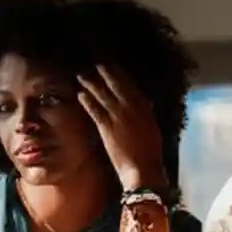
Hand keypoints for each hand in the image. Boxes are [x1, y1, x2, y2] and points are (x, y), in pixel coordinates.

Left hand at [76, 65, 166, 190]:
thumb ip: (144, 113)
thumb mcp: (151, 128)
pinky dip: (87, 101)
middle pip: (116, 84)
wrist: (143, 169)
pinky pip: (95, 110)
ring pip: (103, 94)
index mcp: (145, 108)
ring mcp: (119, 116)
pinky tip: (80, 95)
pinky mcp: (107, 128)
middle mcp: (132, 108)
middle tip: (95, 61)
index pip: (130, 85)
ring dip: (91, 83)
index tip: (111, 64)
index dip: (119, 73)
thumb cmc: (149, 152)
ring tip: (81, 75)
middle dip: (105, 71)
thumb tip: (141, 102)